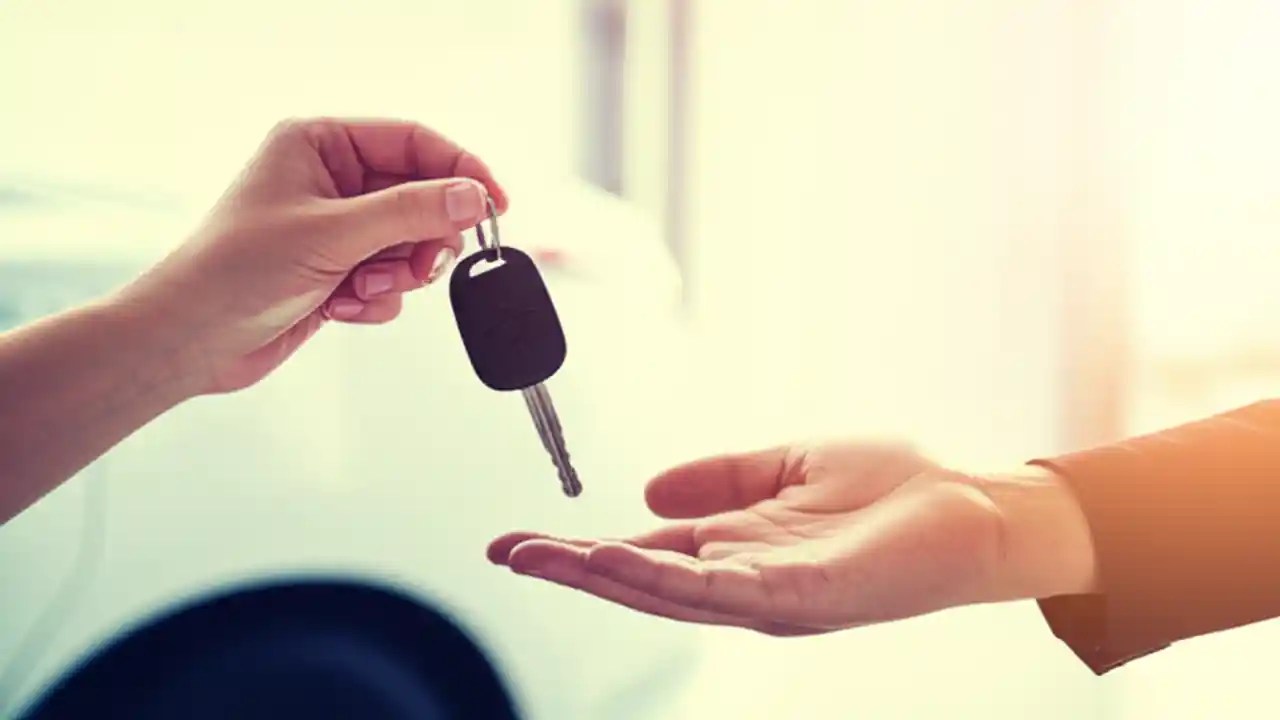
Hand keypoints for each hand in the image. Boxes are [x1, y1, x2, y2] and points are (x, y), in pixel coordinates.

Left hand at [116, 117, 507, 393]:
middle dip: (422, 238)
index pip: (412, 141)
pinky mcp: (336, 270)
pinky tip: (342, 307)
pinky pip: (390, 277)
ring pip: (410, 243)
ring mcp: (334, 227)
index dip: (459, 171)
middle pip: (419, 196)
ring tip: (362, 288)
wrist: (191, 342)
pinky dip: (378, 297)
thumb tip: (474, 198)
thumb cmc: (236, 273)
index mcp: (319, 143)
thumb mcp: (334, 234)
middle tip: (421, 265)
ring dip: (398, 274)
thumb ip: (411, 212)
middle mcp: (329, 179)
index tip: (495, 204)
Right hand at [489, 442, 1095, 634]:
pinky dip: (659, 578)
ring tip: (536, 558)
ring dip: (597, 577)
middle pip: (639, 580)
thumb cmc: (898, 486)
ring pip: (664, 594)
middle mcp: (744, 582)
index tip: (522, 539)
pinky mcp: (800, 599)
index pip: (646, 554)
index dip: (582, 549)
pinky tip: (613, 558)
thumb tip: (649, 489)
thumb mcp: (790, 465)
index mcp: (739, 549)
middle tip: (503, 552)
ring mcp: (768, 596)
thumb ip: (723, 476)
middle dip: (569, 569)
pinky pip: (715, 592)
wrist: (975, 504)